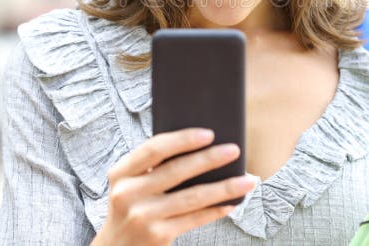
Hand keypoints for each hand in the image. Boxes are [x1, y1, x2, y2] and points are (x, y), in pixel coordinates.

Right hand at [90, 128, 254, 245]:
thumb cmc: (133, 205)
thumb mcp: (132, 183)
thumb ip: (156, 166)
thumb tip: (204, 148)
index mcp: (121, 173)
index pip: (154, 149)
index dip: (182, 139)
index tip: (209, 133)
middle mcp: (127, 194)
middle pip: (176, 171)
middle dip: (209, 159)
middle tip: (234, 150)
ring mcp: (142, 216)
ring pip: (192, 197)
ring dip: (223, 188)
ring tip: (247, 180)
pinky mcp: (157, 236)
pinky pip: (194, 219)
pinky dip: (215, 210)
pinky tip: (232, 203)